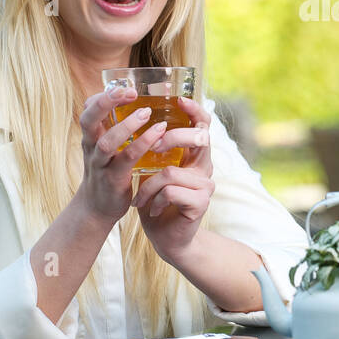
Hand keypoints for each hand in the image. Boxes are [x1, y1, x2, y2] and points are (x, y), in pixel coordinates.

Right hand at [75, 85, 172, 225]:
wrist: (97, 208)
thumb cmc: (107, 170)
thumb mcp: (105, 146)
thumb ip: (114, 126)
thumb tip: (139, 101)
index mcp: (91, 136)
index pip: (88, 108)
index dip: (103, 95)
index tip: (123, 86)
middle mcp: (91, 147)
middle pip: (88, 120)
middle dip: (106, 102)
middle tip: (129, 91)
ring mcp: (100, 164)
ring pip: (107, 141)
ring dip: (127, 125)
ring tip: (147, 113)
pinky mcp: (113, 179)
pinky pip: (126, 159)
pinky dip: (142, 144)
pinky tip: (158, 133)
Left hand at [132, 96, 214, 263]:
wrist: (165, 238)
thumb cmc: (155, 202)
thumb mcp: (152, 171)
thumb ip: (152, 150)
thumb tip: (132, 120)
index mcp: (194, 156)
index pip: (202, 125)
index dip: (195, 110)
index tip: (180, 99)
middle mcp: (205, 167)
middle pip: (198, 138)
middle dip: (172, 138)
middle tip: (154, 148)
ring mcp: (206, 185)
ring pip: (171, 171)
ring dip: (148, 187)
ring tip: (140, 199)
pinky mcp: (201, 203)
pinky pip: (170, 191)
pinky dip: (154, 200)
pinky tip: (153, 210)